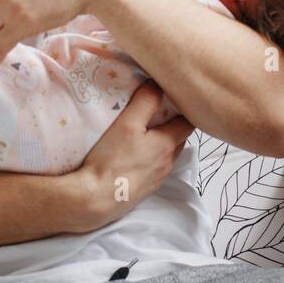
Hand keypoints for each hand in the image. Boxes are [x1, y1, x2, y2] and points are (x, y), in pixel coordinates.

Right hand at [70, 81, 193, 231]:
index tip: (175, 100)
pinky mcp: (143, 191)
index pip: (188, 124)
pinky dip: (148, 161)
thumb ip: (146, 101)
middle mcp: (167, 163)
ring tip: (144, 135)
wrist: (95, 199)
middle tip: (158, 114)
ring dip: (160, 146)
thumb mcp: (127, 123)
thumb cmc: (111, 159)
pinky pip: (152, 171)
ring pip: (165, 157)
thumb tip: (158, 83)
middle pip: (178, 141)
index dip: (184, 111)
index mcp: (167, 144)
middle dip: (173, 127)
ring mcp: (156, 180)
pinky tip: (132, 158)